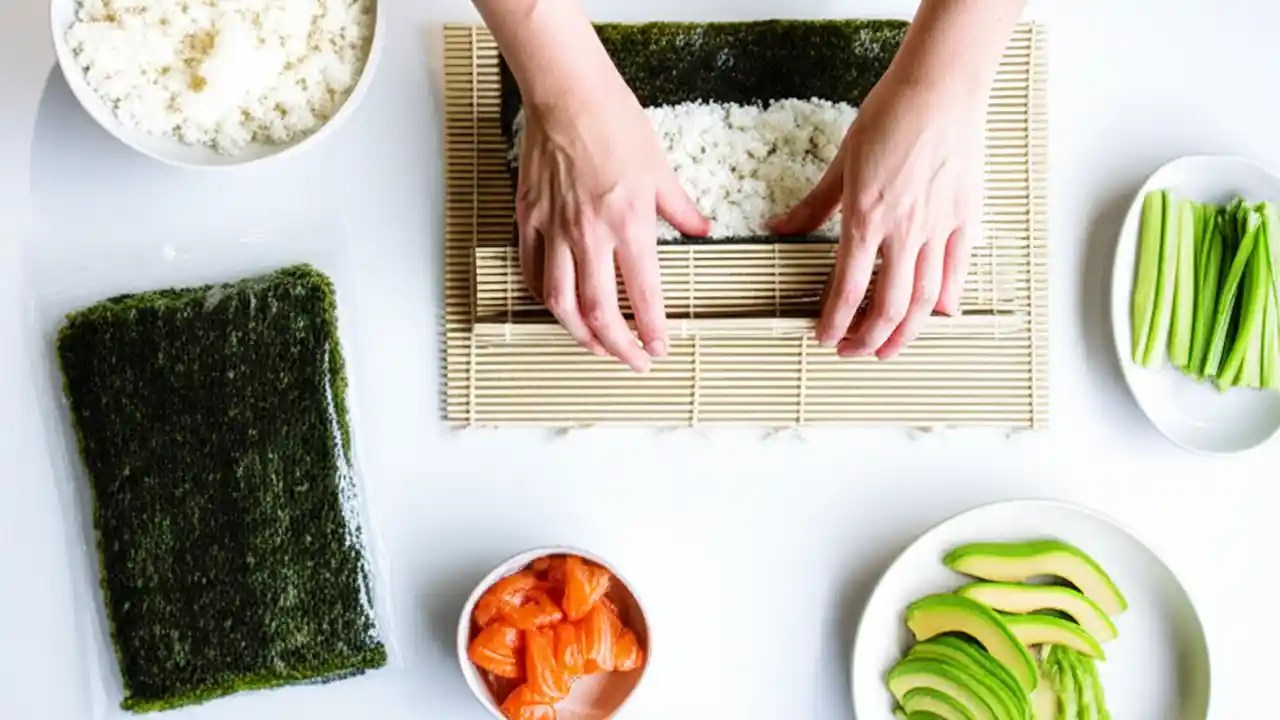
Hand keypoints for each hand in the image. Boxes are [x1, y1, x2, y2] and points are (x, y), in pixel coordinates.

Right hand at [516, 76, 709, 371]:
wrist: (566, 92)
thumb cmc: (615, 122)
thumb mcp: (660, 169)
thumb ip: (681, 208)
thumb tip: (701, 229)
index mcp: (628, 224)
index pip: (644, 296)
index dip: (652, 331)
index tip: (660, 349)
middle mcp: (588, 234)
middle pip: (598, 312)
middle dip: (618, 348)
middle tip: (634, 363)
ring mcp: (553, 228)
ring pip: (560, 303)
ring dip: (580, 335)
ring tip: (598, 347)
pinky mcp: (528, 218)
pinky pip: (532, 273)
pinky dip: (545, 300)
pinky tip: (559, 309)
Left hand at [769, 71, 983, 358]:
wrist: (940, 87)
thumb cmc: (890, 115)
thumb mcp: (842, 162)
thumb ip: (814, 205)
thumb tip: (781, 228)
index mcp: (866, 217)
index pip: (848, 288)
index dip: (835, 322)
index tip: (825, 338)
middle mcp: (904, 230)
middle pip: (888, 306)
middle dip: (868, 339)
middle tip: (853, 352)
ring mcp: (939, 226)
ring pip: (924, 298)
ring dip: (905, 332)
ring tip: (889, 348)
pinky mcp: (966, 217)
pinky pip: (958, 271)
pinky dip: (948, 299)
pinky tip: (938, 314)